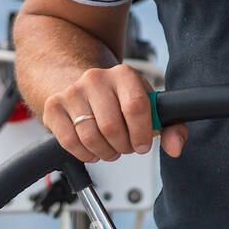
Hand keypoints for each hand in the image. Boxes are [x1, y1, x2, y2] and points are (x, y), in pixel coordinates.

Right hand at [43, 64, 186, 162]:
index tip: (142, 144)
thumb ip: (169, 126)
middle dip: (123, 146)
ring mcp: (72, 92)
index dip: (141, 133)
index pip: (136, 106)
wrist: (80, 84)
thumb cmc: (118, 99)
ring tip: (110, 149)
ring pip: (90, 137)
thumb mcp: (147, 104)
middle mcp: (96, 78)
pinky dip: (84, 154)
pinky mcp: (54, 107)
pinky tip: (92, 149)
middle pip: (112, 126)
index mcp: (124, 74)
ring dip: (104, 152)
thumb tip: (175, 147)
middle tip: (125, 147)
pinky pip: (69, 142)